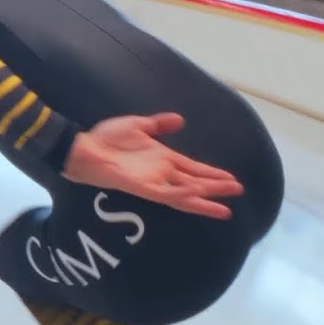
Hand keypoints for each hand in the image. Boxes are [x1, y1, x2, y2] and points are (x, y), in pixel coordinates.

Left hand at [62, 113, 243, 219]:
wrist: (84, 147)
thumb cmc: (106, 138)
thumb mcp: (137, 125)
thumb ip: (158, 124)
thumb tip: (179, 120)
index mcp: (162, 159)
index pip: (193, 168)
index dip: (212, 174)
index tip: (231, 179)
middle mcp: (161, 173)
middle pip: (195, 183)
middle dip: (216, 188)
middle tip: (238, 191)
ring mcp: (152, 182)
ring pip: (184, 193)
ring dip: (204, 197)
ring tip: (225, 204)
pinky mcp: (141, 187)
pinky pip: (164, 194)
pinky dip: (180, 194)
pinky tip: (195, 193)